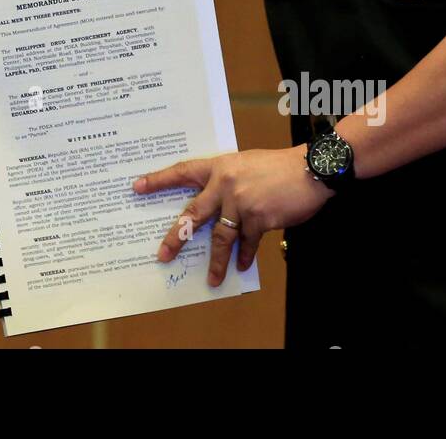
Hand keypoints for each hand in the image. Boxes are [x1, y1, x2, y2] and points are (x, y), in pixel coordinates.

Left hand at [132, 147, 331, 286]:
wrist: (307, 170)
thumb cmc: (277, 166)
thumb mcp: (244, 164)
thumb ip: (227, 180)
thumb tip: (215, 204)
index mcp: (219, 167)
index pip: (183, 172)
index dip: (159, 180)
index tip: (137, 187)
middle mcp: (225, 184)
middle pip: (192, 214)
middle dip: (176, 237)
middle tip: (162, 254)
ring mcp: (241, 203)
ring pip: (220, 238)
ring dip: (215, 261)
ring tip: (211, 280)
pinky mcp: (259, 219)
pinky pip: (246, 243)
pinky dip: (244, 256)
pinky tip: (241, 265)